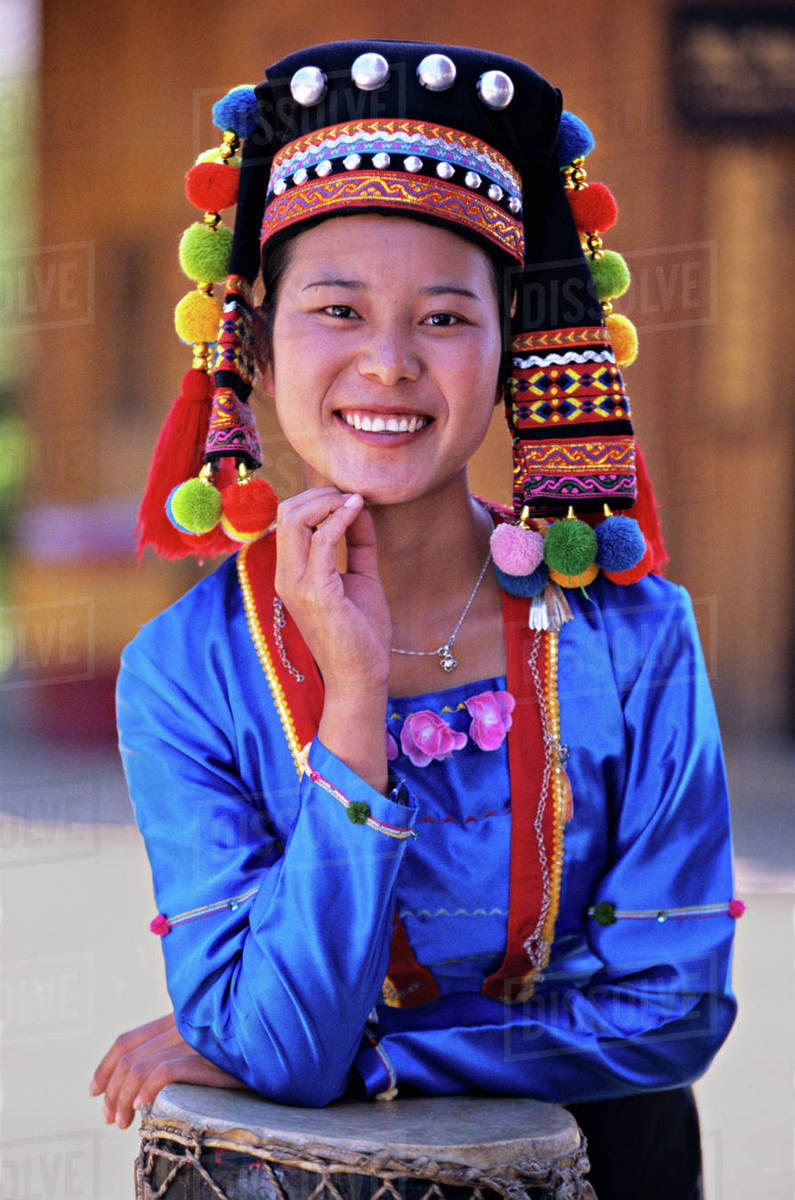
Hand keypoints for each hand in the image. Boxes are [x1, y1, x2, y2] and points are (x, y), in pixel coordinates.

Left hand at [89, 1012, 244, 1128]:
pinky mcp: (207, 1055)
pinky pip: (164, 1071)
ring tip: (122, 1122)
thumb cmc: (242, 1050)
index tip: (95, 1091)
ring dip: (123, 1099)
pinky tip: (143, 1107)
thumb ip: (178, 1048)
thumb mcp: (205, 1044)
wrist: (275, 1046)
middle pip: (128, 1057)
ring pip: (139, 1067)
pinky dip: (146, 1090)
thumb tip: (142, 1083)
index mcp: (178, 1018)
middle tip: (111, 1118)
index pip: (128, 1040)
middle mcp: (182, 1023)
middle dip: (111, 1091)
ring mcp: (194, 1038)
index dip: (105, 1067)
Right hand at [275, 489, 391, 790]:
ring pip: (296, 518)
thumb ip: (357, 543)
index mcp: (291, 572)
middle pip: (286, 511)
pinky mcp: (316, 592)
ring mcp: (297, 584)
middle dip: (320, 492)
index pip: (288, 518)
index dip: (317, 497)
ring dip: (328, 500)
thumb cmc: (360, 632)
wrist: (361, 676)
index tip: (349, 495)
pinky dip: (340, 517)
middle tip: (352, 493)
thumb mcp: (360, 577)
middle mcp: (286, 575)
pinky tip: (358, 510)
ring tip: (355, 498)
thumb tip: (359, 508)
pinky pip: (321, 540)